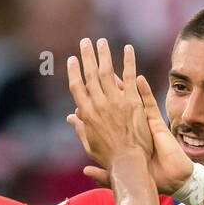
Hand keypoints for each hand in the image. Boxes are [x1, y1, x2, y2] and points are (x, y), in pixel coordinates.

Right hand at [65, 38, 150, 170]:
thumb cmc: (109, 158)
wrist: (129, 163)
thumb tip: (70, 117)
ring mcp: (116, 101)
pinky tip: (128, 48)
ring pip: (108, 72)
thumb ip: (80, 128)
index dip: (74, 71)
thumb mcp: (90, 144)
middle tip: (85, 42)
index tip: (72, 59)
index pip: (77, 87)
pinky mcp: (133, 102)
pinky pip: (130, 77)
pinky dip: (129, 61)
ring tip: (101, 41)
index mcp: (87, 114)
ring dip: (103, 54)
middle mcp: (99, 104)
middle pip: (90, 75)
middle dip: (87, 56)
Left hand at [82, 73, 192, 193]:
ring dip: (123, 83)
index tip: (82, 95)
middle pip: (115, 102)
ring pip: (131, 100)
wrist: (164, 180)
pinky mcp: (156, 125)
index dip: (93, 107)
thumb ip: (101, 172)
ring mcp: (143, 124)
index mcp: (121, 136)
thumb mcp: (117, 175)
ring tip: (114, 70)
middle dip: (104, 87)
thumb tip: (85, 170)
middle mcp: (130, 126)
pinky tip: (138, 79)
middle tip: (95, 69)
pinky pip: (149, 105)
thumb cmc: (143, 178)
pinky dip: (144, 92)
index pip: (103, 117)